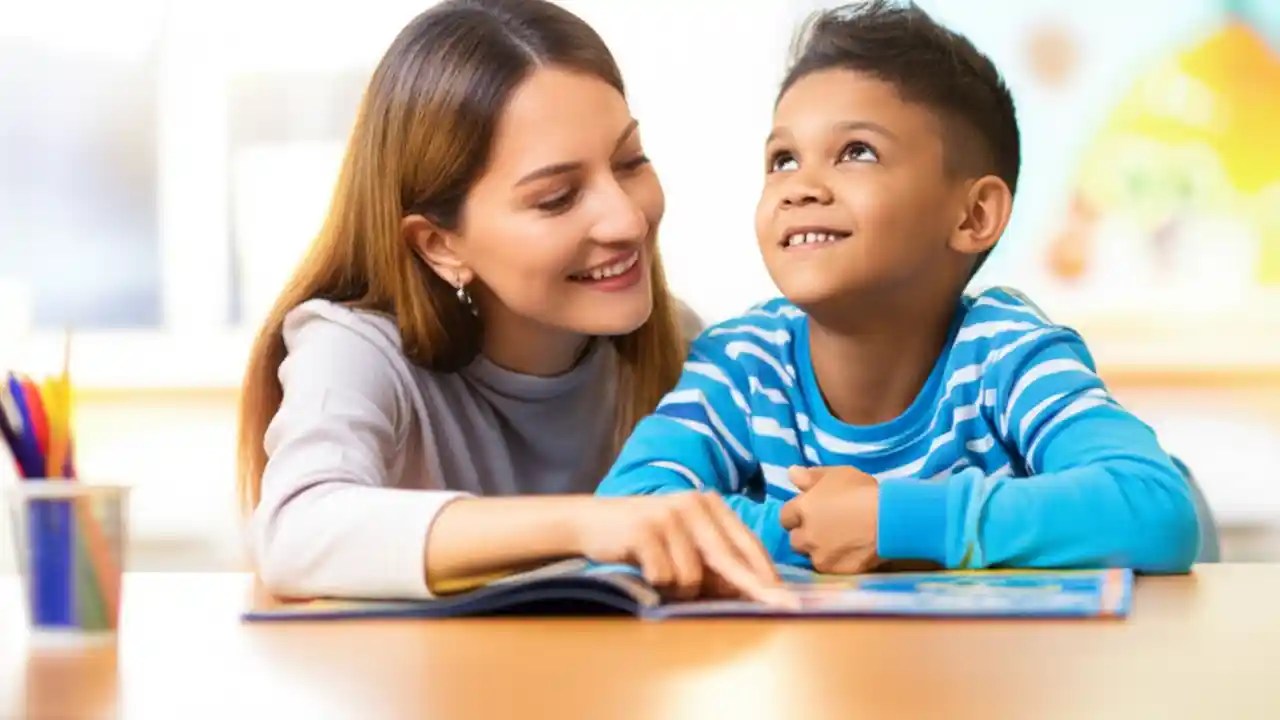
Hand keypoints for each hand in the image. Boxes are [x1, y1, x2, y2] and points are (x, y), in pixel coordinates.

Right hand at [575, 493, 795, 606]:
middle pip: (730, 558)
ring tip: (659, 573)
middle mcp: (693, 503)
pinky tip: (643, 567)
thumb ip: (715, 559)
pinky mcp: (645, 530)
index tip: (787, 600)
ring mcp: (669, 515)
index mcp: (709, 503)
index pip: (746, 543)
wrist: (591, 522)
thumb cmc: (645, 538)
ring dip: (680, 589)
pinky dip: (657, 584)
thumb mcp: (685, 541)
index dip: (767, 575)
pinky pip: (666, 577)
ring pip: (694, 576)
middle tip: (781, 609)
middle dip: (754, 589)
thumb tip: (753, 590)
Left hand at [779, 466, 879, 573]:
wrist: (889, 519)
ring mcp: (820, 556)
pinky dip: (836, 562)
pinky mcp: (835, 571)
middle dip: (805, 535)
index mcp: (803, 509)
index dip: (797, 515)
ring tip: (839, 542)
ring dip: (819, 550)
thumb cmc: (863, 491)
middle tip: (824, 529)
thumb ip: (810, 476)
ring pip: (811, 556)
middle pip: (795, 539)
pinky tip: (849, 553)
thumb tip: (791, 473)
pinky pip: (830, 568)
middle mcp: (806, 535)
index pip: (785, 516)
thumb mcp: (837, 475)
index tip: (811, 513)